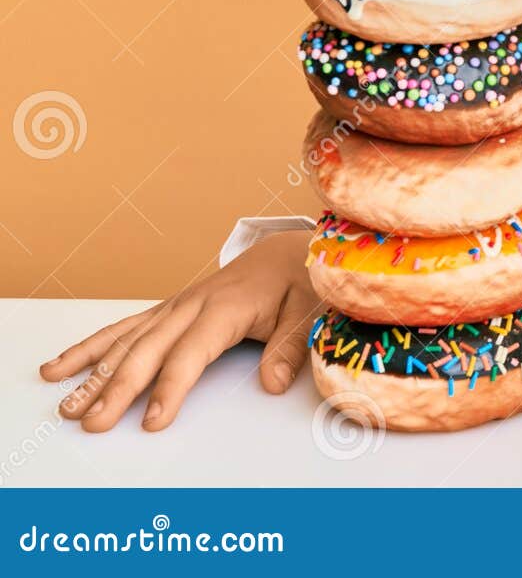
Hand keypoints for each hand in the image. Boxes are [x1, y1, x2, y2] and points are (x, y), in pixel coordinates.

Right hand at [37, 229, 318, 432]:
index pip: (192, 352)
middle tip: (92, 422)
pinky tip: (61, 367)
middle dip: (117, 388)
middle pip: (148, 350)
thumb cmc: (297, 281)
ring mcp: (175, 306)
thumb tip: (273, 384)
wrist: (286, 251)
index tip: (152, 421)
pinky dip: (90, 347)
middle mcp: (193, 305)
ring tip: (65, 405)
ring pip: (127, 340)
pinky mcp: (167, 309)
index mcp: (227, 306)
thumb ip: (289, 347)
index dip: (171, 387)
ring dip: (93, 372)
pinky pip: (124, 328)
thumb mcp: (307, 310)